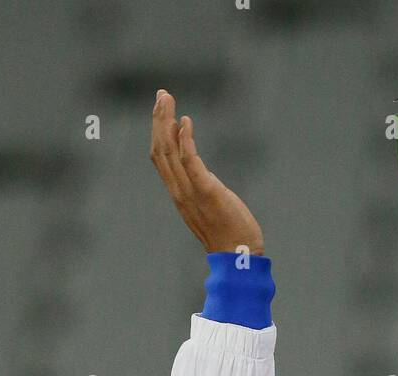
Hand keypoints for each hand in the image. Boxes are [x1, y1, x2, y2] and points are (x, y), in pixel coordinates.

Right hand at [150, 90, 264, 254]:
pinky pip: (190, 162)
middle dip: (159, 120)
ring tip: (168, 100)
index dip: (158, 131)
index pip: (160, 158)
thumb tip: (201, 170)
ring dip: (167, 122)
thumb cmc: (229, 234)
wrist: (239, 257)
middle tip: (162, 95)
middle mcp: (180, 192)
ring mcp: (191, 193)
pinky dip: (185, 140)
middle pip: (160, 150)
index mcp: (179, 194)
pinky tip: (186, 122)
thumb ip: (202, 186)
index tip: (162, 109)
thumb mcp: (209, 206)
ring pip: (169, 152)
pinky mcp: (207, 192)